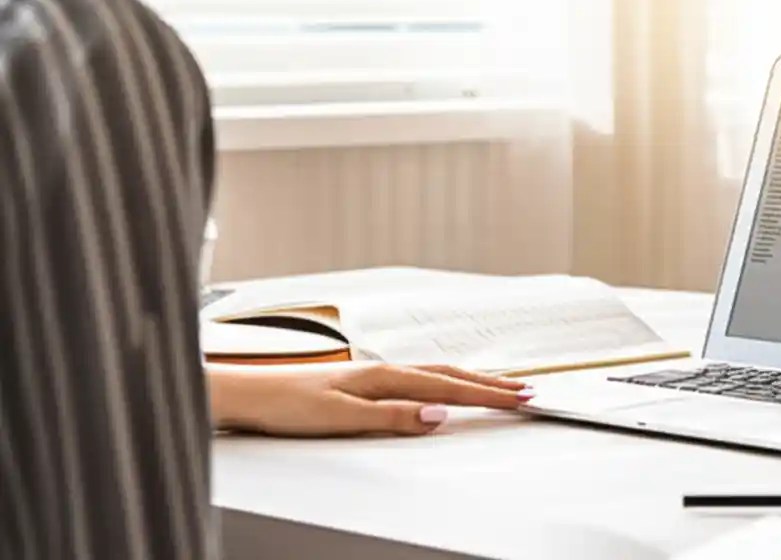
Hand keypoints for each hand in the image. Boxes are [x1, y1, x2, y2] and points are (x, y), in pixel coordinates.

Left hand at [209, 363, 532, 436]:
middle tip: (527, 391)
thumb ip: (392, 416)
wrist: (246, 394)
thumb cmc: (285, 404)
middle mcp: (384, 370)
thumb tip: (438, 414)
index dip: (488, 394)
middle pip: (451, 374)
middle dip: (491, 384)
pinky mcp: (365, 384)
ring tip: (500, 385)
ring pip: (437, 373)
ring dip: (472, 380)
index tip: (522, 398)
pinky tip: (445, 385)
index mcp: (384, 377)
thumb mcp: (340, 417)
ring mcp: (375, 375)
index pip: (449, 386)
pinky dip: (445, 380)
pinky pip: (420, 377)